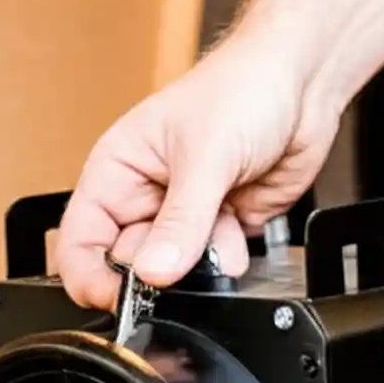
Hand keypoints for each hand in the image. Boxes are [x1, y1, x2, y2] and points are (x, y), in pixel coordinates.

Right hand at [55, 40, 340, 309]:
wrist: (302, 84)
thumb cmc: (242, 87)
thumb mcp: (204, 155)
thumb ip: (181, 221)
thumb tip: (153, 272)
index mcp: (118, 169)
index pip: (81, 238)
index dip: (91, 275)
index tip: (119, 298)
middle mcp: (146, 195)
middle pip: (128, 263)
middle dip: (158, 271)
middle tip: (183, 255)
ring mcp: (185, 212)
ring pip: (175, 270)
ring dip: (199, 265)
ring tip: (219, 227)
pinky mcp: (222, 223)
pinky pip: (214, 265)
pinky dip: (228, 258)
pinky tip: (238, 225)